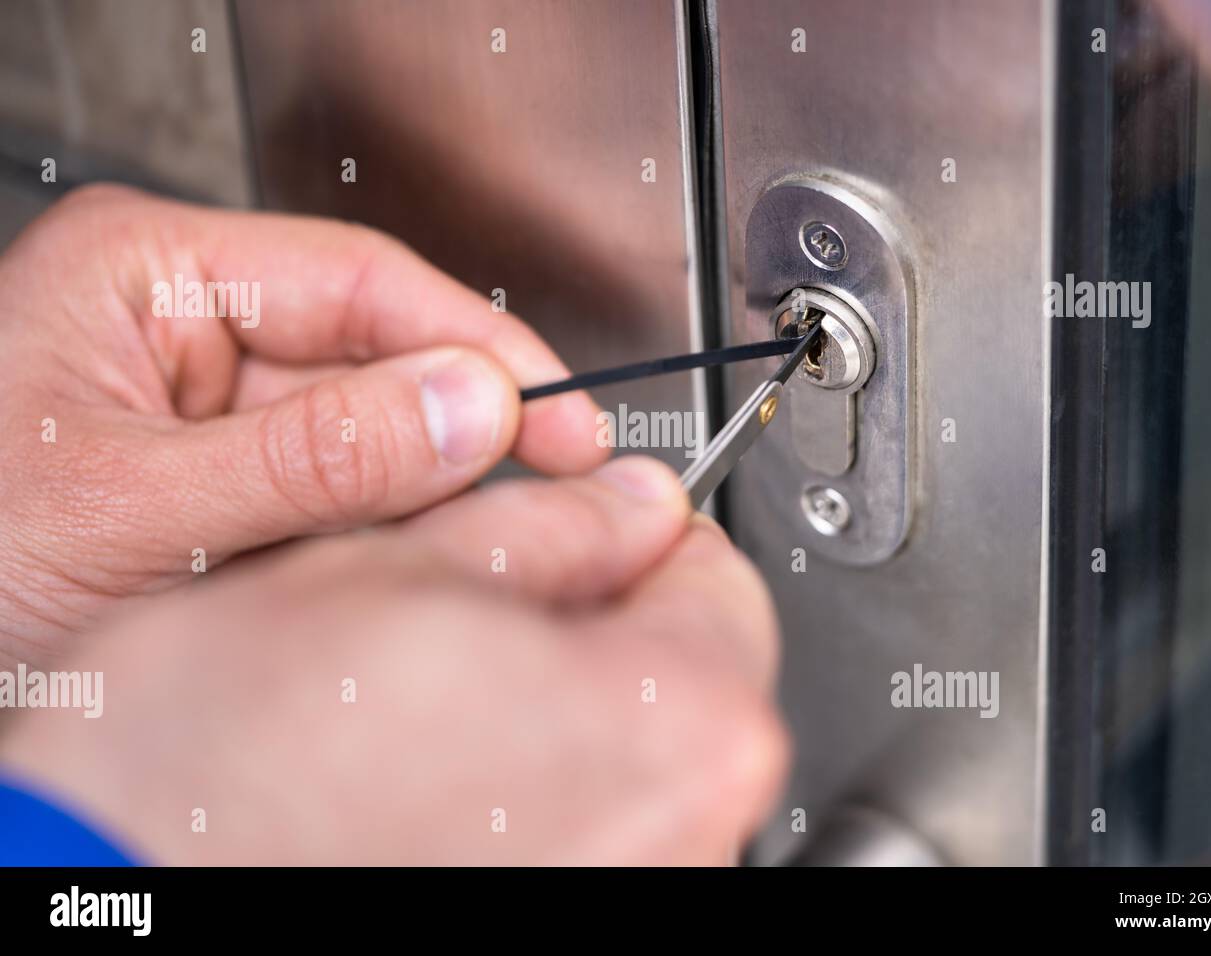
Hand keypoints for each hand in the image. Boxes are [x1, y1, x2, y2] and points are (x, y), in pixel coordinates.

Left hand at [0, 185, 603, 665]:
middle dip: (460, 430)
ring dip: (422, 492)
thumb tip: (472, 409)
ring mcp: (207, 408)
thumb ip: (315, 457)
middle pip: (375, 356)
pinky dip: (379, 535)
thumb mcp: (137, 508)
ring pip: (366, 433)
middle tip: (552, 492)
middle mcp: (186, 328)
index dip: (479, 350)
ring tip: (478, 545)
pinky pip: (335, 493)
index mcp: (150, 275)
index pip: (364, 283)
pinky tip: (404, 568)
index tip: (563, 418)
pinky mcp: (222, 480)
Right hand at [0, 458, 787, 864]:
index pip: (718, 574)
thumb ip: (549, 525)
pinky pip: (587, 830)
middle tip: (488, 601)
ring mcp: (633, 893)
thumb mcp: (396, 568)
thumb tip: (625, 503)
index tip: (592, 520)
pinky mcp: (572, 927)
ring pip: (628, 756)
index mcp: (679, 718)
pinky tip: (432, 771)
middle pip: (680, 675)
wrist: (120, 884)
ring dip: (553, 708)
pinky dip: (529, 787)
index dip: (640, 529)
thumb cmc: (226, 765)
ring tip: (435, 693)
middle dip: (595, 620)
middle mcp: (687, 831)